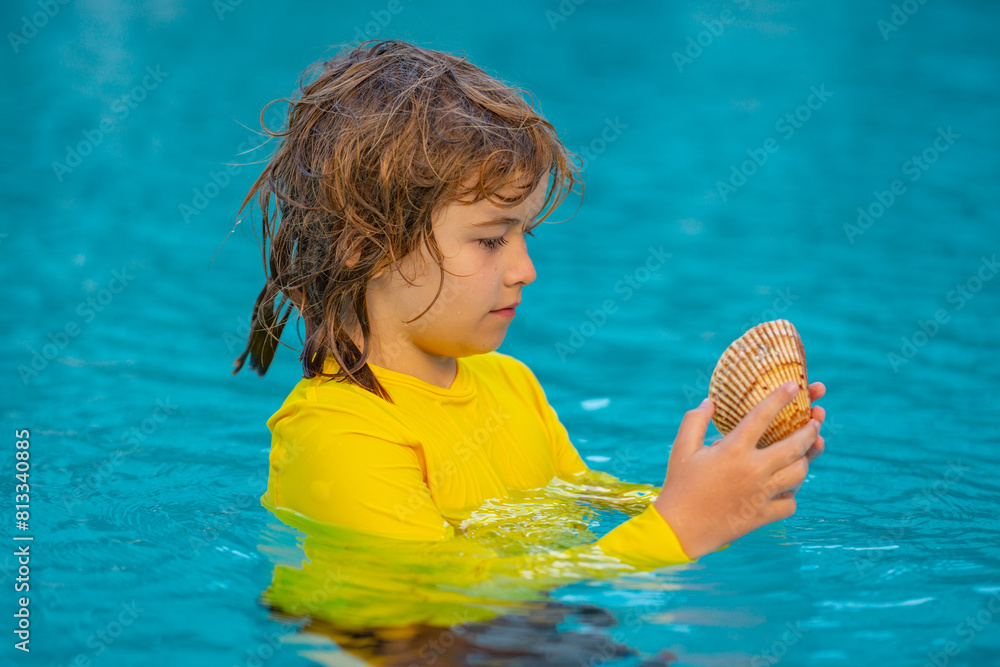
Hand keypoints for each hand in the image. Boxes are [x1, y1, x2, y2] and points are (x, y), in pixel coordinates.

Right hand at [654, 381, 826, 559]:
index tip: (794, 385)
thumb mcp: (681, 448)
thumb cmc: (679, 485)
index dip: (779, 397)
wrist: (680, 529)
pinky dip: (791, 494)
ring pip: (799, 473)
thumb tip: (710, 402)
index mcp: (732, 450)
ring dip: (805, 460)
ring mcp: (761, 494)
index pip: (762, 416)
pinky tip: (786, 486)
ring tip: (804, 451)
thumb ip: (695, 420)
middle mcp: (752, 470)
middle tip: (815, 421)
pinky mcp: (763, 515)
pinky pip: (790, 503)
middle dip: (810, 430)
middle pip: (794, 445)